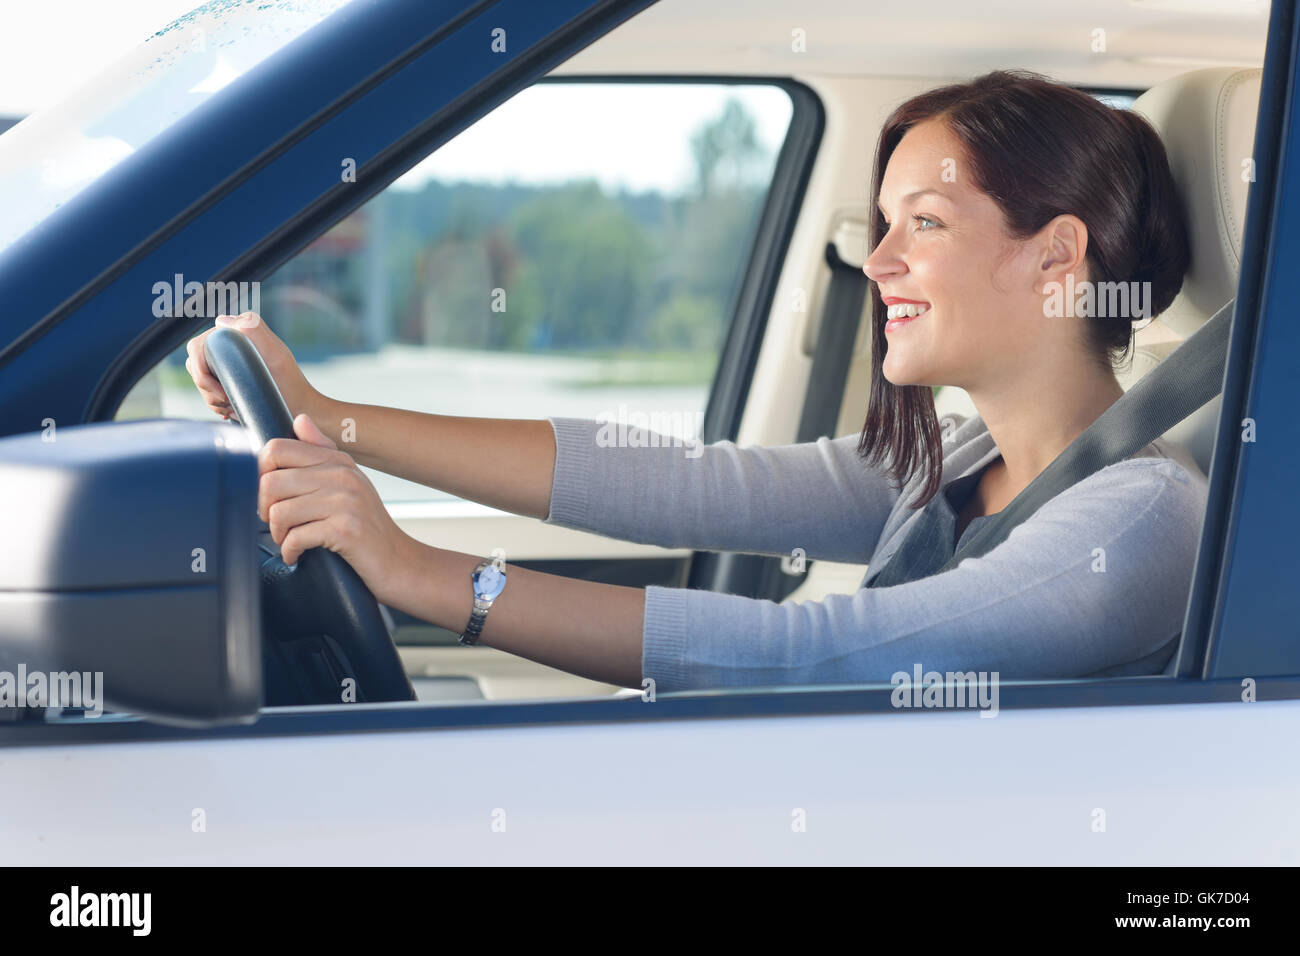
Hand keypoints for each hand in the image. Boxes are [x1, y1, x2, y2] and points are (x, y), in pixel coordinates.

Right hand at [185, 312, 322, 420]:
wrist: (299, 408)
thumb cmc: (290, 385)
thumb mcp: (275, 355)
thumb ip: (252, 329)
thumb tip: (221, 321)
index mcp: (238, 330)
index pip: (199, 347)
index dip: (202, 372)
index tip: (221, 393)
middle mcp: (232, 341)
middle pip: (195, 364)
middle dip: (207, 388)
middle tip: (227, 402)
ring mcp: (230, 359)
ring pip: (201, 379)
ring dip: (212, 398)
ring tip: (232, 406)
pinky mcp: (230, 377)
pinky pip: (208, 388)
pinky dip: (216, 402)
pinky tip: (231, 409)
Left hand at [258, 413, 417, 603]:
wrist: (399, 561)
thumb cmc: (368, 526)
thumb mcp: (349, 482)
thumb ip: (322, 451)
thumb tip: (300, 420)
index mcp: (338, 461)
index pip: (276, 449)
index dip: (259, 474)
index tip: (270, 496)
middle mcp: (342, 475)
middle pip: (270, 482)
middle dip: (264, 509)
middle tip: (277, 524)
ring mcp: (345, 502)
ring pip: (279, 512)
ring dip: (277, 534)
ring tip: (288, 540)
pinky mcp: (346, 529)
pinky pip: (296, 537)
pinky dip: (290, 552)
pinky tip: (297, 555)